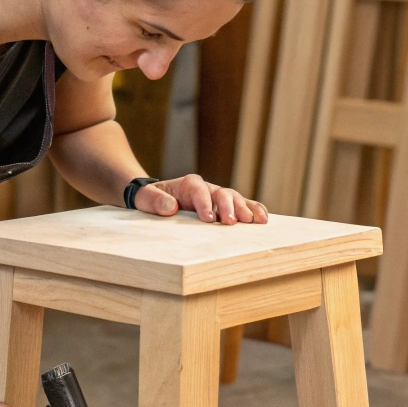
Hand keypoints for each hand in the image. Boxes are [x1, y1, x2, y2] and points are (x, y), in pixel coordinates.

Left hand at [134, 173, 268, 224]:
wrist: (156, 200)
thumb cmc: (150, 199)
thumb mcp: (145, 198)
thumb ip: (154, 200)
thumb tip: (170, 207)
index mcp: (189, 184)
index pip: (199, 191)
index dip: (205, 204)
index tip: (208, 219)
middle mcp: (207, 188)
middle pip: (222, 193)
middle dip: (228, 207)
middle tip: (232, 222)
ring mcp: (219, 198)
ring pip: (235, 199)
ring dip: (245, 209)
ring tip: (255, 221)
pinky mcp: (226, 208)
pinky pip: (242, 206)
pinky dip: (253, 210)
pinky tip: (263, 219)